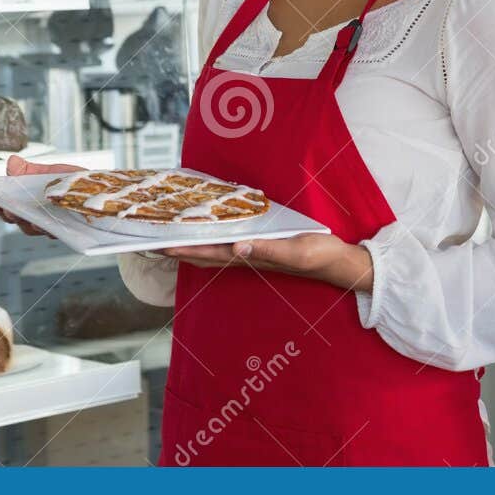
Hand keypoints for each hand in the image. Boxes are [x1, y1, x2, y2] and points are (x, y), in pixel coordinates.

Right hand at [0, 153, 87, 238]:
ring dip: (27, 222)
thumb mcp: (50, 172)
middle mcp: (35, 219)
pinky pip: (56, 232)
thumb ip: (29, 170)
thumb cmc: (73, 183)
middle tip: (6, 208)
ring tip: (24, 214)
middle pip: (17, 221)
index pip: (5, 208)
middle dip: (9, 214)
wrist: (101, 191)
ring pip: (33, 229)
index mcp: (26, 204)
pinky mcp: (66, 231)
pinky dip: (50, 227)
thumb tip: (12, 162)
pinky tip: (48, 220)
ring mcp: (50, 227)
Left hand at [159, 233, 373, 291]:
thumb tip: (236, 248)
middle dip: (180, 249)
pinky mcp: (262, 248)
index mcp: (251, 258)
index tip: (162, 245)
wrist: (338, 263)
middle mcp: (247, 258)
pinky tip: (209, 231)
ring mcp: (253, 255)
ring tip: (173, 235)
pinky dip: (213, 239)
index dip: (185, 250)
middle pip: (205, 255)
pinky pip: (230, 244)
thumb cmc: (319, 256)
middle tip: (155, 239)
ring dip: (193, 245)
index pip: (210, 254)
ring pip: (215, 251)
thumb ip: (268, 251)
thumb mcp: (296, 251)